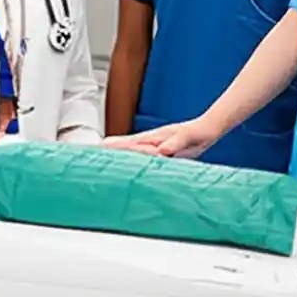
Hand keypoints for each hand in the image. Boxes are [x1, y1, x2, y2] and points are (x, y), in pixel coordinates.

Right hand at [102, 117, 220, 157]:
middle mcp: (149, 141)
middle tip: (90, 154)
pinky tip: (123, 165)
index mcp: (153, 138)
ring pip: (129, 150)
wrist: (206, 131)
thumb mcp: (188, 137)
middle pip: (122, 145)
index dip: (112, 146)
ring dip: (114, 154)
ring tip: (99, 158)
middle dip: (106, 149)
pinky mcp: (158, 153)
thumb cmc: (197, 134)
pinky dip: (128, 158)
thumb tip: (161, 151)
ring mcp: (152, 146)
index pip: (128, 143)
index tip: (97, 148)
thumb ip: (175, 143)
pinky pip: (139, 157)